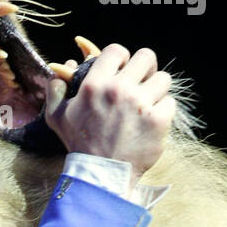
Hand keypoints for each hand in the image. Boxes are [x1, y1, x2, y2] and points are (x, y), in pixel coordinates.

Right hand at [44, 43, 175, 178]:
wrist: (100, 176)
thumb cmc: (79, 145)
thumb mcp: (56, 116)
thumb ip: (56, 89)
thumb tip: (65, 67)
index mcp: (95, 85)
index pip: (117, 50)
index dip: (122, 58)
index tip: (122, 70)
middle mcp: (119, 90)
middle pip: (146, 57)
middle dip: (145, 69)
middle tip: (142, 82)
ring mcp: (141, 105)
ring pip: (163, 78)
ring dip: (156, 90)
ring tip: (147, 104)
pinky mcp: (158, 120)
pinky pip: (170, 102)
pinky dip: (163, 111)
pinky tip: (152, 121)